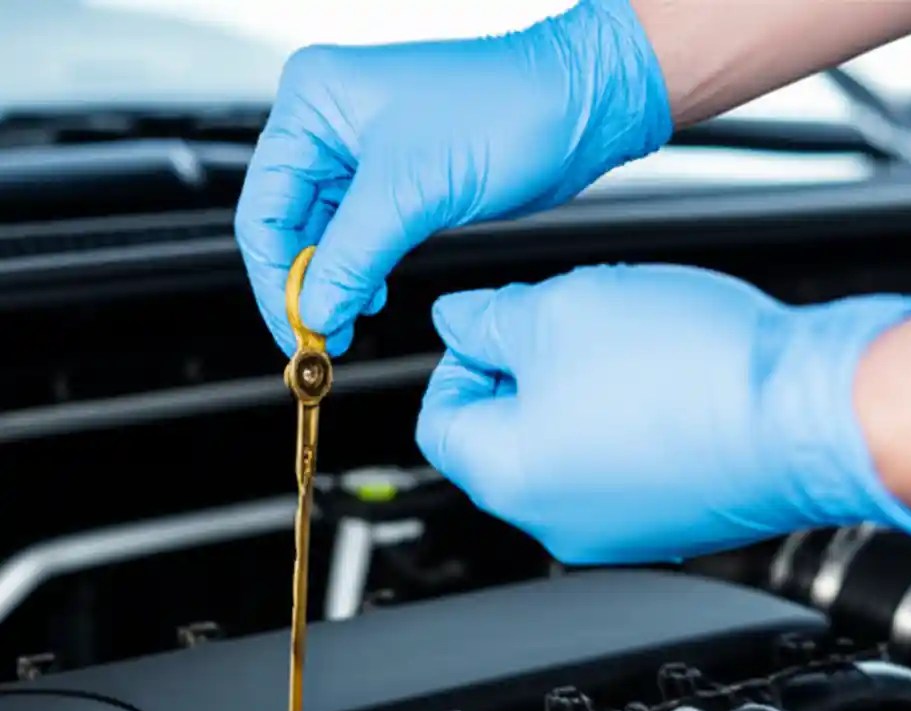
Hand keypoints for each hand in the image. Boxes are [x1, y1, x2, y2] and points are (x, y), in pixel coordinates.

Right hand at [234, 0, 672, 355]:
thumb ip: (352, 259)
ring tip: (346, 325)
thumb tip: (315, 312)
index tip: (295, 329)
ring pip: (325, 234)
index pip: (264, 207)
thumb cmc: (506, 109)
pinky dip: (361, 269)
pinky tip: (369, 296)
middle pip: (288, 223)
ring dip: (334, 282)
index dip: (276, 278)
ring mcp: (366, 149)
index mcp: (314, 102)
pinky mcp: (402, 176)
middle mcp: (332, 121)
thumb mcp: (412, 193)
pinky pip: (362, 233)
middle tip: (319, 340)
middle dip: (304, 285)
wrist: (578, 105)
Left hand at [417, 264, 910, 563]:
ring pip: (570, 447)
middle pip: (507, 435)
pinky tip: (674, 377)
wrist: (807, 411)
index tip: (499, 321)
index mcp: (508, 475)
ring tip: (633, 342)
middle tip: (574, 319)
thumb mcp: (560, 309)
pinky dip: (635, 419)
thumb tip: (458, 320)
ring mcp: (621, 529)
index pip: (439, 417)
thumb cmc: (692, 370)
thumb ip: (488, 317)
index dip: (463, 355)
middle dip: (531, 368)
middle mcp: (558, 520)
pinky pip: (628, 465)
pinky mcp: (677, 520)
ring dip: (585, 388)